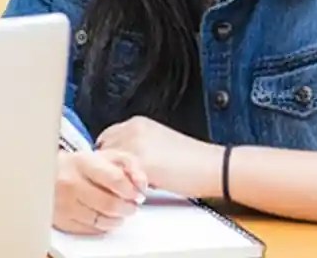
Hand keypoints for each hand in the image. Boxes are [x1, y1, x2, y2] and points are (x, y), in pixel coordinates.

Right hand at [53, 149, 147, 234]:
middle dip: (127, 208)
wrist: (45, 173)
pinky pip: (90, 230)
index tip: (137, 194)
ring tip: (118, 211)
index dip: (131, 190)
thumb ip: (128, 164)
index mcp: (83, 162)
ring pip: (102, 221)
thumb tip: (141, 184)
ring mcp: (64, 204)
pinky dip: (103, 226)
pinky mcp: (61, 220)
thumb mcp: (105, 155)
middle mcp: (71, 183)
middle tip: (130, 205)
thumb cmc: (80, 165)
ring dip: (117, 219)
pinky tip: (103, 217)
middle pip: (110, 204)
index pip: (115, 180)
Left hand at [95, 116, 222, 197]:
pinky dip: (124, 187)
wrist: (214, 166)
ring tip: (132, 187)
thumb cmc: (192, 161)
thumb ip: (136, 146)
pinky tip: (140, 192)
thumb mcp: (158, 143)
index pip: (106, 138)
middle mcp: (132, 129)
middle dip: (109, 166)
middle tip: (122, 182)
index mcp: (137, 123)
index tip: (114, 168)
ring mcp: (135, 144)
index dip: (109, 155)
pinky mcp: (141, 161)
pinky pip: (118, 177)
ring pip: (107, 164)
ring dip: (115, 177)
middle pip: (102, 149)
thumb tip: (119, 162)